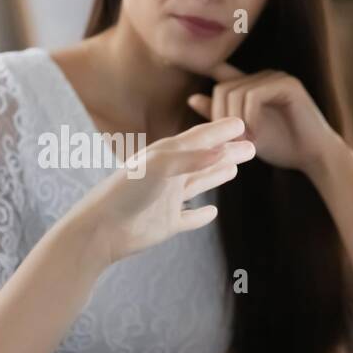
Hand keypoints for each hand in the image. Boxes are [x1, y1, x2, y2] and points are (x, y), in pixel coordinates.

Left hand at [69, 116, 255, 264]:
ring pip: (198, 184)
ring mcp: (167, 200)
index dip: (220, 131)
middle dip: (227, 152)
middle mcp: (167, 176)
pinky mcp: (165, 224)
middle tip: (252, 146)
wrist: (100, 230)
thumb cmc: (125, 193)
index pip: (198, 139)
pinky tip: (212, 212)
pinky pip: (188, 218)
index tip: (242, 123)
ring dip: (216, 175)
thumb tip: (225, 151)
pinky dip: (201, 216)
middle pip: (204, 160)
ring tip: (235, 168)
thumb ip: (192, 159)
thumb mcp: (159, 168)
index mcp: (165, 156)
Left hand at [187, 62, 342, 178]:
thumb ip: (220, 116)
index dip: (205, 75)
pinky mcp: (287, 85)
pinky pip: (253, 96)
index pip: (221, 76)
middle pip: (222, 88)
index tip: (186, 82)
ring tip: (246, 142)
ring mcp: (276, 77)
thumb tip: (192, 98)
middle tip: (233, 143)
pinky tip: (257, 134)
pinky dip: (250, 118)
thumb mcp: (244, 133)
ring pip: (235, 92)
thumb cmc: (282, 146)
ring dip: (236, 122)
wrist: (315, 156)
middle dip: (221, 118)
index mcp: (253, 84)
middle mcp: (264, 76)